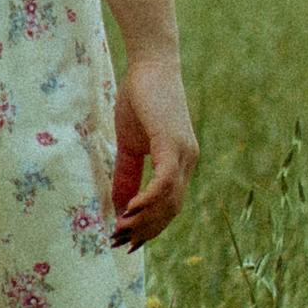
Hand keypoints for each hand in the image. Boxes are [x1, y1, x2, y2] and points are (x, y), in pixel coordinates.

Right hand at [110, 51, 197, 243]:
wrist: (151, 64)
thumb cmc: (140, 99)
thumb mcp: (130, 144)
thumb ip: (127, 174)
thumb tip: (119, 205)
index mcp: (180, 163)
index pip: (170, 206)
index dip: (150, 227)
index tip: (128, 242)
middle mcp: (188, 162)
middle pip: (171, 210)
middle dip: (145, 231)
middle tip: (120, 244)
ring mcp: (183, 153)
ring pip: (169, 200)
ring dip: (144, 220)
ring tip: (121, 231)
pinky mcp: (172, 143)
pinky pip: (164, 181)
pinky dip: (148, 199)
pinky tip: (131, 211)